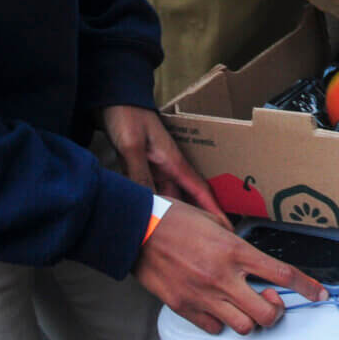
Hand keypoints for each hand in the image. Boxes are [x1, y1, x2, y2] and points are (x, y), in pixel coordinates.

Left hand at [102, 105, 228, 227]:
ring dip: (174, 214)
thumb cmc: (126, 115)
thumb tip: (150, 205)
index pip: (200, 190)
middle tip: (202, 242)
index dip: (214, 210)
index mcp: (173, 161)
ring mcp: (154, 166)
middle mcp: (167, 166)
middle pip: (186, 199)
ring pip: (168, 197)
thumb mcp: (133, 146)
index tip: (227, 229)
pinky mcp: (140, 166)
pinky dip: (153, 205)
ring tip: (178, 238)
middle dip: (197, 219)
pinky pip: (151, 192)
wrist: (111, 97)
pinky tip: (150, 217)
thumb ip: (140, 174)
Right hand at [134, 202, 325, 334]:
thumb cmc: (174, 220)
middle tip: (270, 303)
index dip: (307, 287)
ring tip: (242, 306)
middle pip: (267, 313)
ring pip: (243, 326)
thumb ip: (235, 244)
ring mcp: (204, 295)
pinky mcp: (185, 307)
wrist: (138, 230)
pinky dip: (220, 323)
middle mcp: (223, 276)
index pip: (282, 274)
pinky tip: (217, 308)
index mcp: (235, 251)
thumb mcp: (214, 222)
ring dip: (248, 319)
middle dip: (276, 312)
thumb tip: (248, 259)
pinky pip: (214, 328)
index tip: (320, 293)